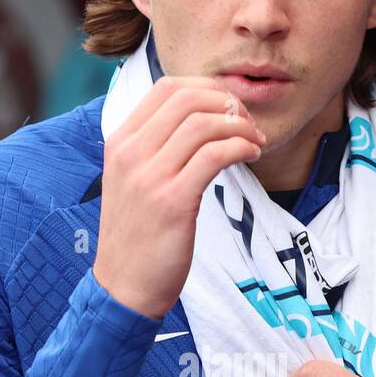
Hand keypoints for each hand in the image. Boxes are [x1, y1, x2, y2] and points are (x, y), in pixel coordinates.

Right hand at [92, 76, 265, 319]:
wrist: (123, 287)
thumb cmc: (136, 237)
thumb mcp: (131, 182)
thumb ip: (153, 150)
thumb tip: (196, 122)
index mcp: (120, 142)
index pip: (166, 88)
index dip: (208, 90)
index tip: (230, 109)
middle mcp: (131, 152)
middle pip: (188, 99)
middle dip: (228, 104)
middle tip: (249, 125)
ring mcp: (149, 176)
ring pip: (204, 124)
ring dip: (240, 127)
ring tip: (255, 144)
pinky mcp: (173, 201)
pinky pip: (215, 155)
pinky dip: (240, 148)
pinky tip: (250, 157)